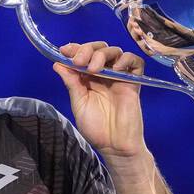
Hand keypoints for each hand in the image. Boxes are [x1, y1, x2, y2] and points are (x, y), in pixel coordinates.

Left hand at [55, 41, 146, 160]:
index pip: (83, 55)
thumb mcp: (79, 103)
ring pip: (115, 52)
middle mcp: (104, 74)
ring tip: (94, 69)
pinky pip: (136, 62)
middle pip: (99, 49)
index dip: (75, 49)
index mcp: (88, 78)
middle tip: (79, 61)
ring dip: (102, 55)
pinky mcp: (133, 82)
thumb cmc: (96, 128)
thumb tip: (57, 64)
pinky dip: (127, 59)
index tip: (65, 50)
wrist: (115, 145)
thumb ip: (71, 83)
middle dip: (87, 49)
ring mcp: (119, 77)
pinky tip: (116, 69)